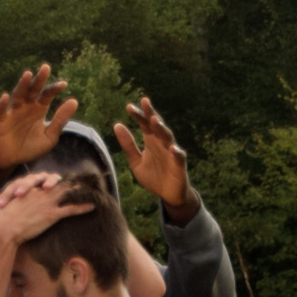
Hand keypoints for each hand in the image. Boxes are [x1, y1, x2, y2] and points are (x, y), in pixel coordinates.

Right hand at [0, 64, 78, 177]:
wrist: (11, 162)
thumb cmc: (30, 148)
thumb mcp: (49, 137)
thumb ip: (60, 120)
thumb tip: (74, 101)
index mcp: (38, 109)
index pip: (47, 95)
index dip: (54, 89)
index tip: (63, 84)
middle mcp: (25, 107)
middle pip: (33, 90)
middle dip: (39, 80)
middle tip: (46, 67)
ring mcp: (12, 113)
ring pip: (18, 96)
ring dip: (22, 85)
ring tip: (28, 74)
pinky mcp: (0, 121)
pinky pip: (0, 111)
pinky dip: (2, 104)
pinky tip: (5, 97)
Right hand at [0, 176, 92, 245]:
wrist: (3, 229)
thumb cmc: (2, 221)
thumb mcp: (7, 207)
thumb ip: (13, 204)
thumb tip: (8, 208)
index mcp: (29, 190)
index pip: (45, 181)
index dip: (56, 180)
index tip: (64, 179)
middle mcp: (39, 193)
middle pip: (60, 184)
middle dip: (73, 181)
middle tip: (85, 179)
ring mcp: (46, 202)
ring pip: (67, 193)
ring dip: (81, 191)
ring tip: (93, 189)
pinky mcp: (51, 214)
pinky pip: (70, 209)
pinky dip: (82, 207)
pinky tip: (93, 206)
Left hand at [112, 97, 193, 215]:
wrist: (168, 195)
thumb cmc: (153, 176)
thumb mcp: (136, 162)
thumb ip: (128, 145)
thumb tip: (117, 125)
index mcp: (151, 140)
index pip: (144, 124)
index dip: (138, 115)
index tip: (129, 107)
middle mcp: (162, 143)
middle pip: (157, 125)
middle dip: (151, 113)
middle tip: (145, 101)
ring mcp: (171, 152)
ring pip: (167, 137)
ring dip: (162, 129)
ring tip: (154, 120)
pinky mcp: (179, 165)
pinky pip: (178, 157)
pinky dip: (176, 152)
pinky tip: (172, 148)